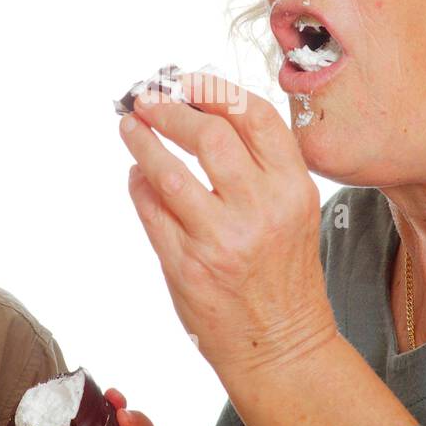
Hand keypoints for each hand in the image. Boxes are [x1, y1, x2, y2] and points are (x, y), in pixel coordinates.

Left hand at [119, 72, 338, 379]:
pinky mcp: (186, 265)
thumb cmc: (286, 274)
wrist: (283, 346)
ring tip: (130, 127)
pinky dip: (139, 184)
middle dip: (170, 110)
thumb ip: (261, 168)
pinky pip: (151, 210)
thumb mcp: (294, 212)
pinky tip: (138, 175)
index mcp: (293, 189)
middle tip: (149, 100)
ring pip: (168, 170)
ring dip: (142, 141)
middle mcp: (260, 210)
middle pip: (208, 135)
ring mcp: (220, 239)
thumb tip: (206, 113)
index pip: (254, 117)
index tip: (188, 79)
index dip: (215, 89)